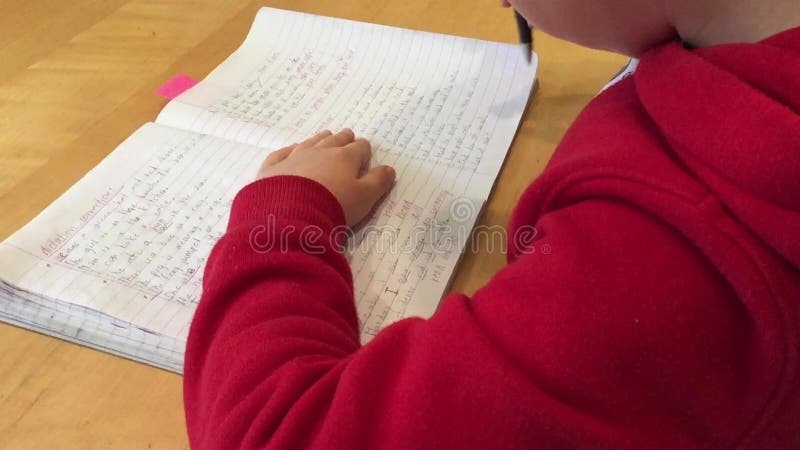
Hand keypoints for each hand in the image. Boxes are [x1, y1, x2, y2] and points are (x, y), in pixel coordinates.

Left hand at [257, 129, 395, 225]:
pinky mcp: (273, 167)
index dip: (364, 150)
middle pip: (335, 140)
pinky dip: (290, 150)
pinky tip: (291, 150)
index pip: (359, 148)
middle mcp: (320, 152)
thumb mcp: (365, 198)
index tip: (364, 153)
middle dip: (343, 139)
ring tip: (325, 136)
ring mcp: (295, 157)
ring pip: (311, 142)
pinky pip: (283, 153)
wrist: (291, 214)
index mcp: (345, 158)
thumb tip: (389, 169)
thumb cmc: (334, 205)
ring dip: (320, 139)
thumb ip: (378, 182)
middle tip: (347, 137)